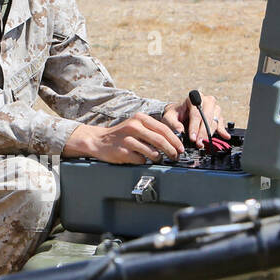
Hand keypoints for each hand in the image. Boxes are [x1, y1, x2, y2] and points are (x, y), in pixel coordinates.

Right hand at [63, 112, 184, 163]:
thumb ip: (151, 130)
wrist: (98, 141)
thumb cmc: (121, 135)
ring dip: (159, 158)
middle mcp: (133, 126)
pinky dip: (144, 161)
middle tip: (176, 156)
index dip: (175, 140)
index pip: (163, 129)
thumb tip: (173, 140)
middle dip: (171, 150)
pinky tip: (141, 159)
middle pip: (160, 140)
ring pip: (152, 152)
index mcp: (139, 118)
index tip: (181, 148)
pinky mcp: (122, 152)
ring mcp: (127, 139)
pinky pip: (141, 159)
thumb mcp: (136, 125)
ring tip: (159, 159)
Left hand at [162, 93, 228, 148]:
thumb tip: (181, 131)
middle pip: (208, 116)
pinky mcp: (218, 115)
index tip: (192, 138)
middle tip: (199, 143)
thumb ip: (172, 124)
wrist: (179, 114)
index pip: (196, 113)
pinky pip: (221, 123)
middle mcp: (206, 100)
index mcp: (194, 98)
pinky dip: (222, 131)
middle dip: (203, 132)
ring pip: (215, 120)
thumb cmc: (174, 115)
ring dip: (210, 134)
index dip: (194, 127)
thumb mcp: (168, 117)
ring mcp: (213, 107)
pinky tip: (225, 136)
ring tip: (204, 143)